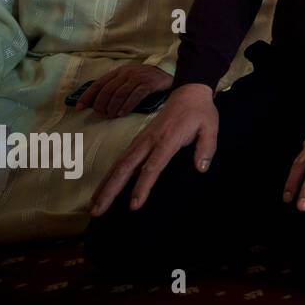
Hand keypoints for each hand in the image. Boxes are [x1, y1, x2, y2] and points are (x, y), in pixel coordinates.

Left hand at [77, 64, 173, 117]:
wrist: (166, 75)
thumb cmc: (143, 80)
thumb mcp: (127, 79)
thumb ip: (113, 87)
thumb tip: (95, 103)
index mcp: (118, 72)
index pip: (98, 84)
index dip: (87, 96)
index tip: (79, 107)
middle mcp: (126, 73)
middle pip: (107, 90)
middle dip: (101, 105)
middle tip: (101, 115)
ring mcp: (137, 78)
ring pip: (119, 94)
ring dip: (112, 107)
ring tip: (110, 116)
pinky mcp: (148, 83)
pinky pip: (135, 95)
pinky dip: (127, 105)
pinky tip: (122, 113)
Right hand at [90, 83, 217, 215]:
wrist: (189, 92)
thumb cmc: (200, 112)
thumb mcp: (210, 127)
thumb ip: (206, 148)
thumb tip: (200, 169)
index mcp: (167, 139)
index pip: (152, 166)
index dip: (142, 186)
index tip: (134, 205)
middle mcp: (149, 141)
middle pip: (126, 168)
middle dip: (111, 190)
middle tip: (98, 211)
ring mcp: (141, 140)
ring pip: (119, 164)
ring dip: (105, 185)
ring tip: (93, 206)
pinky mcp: (138, 140)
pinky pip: (121, 159)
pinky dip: (110, 175)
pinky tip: (103, 189)